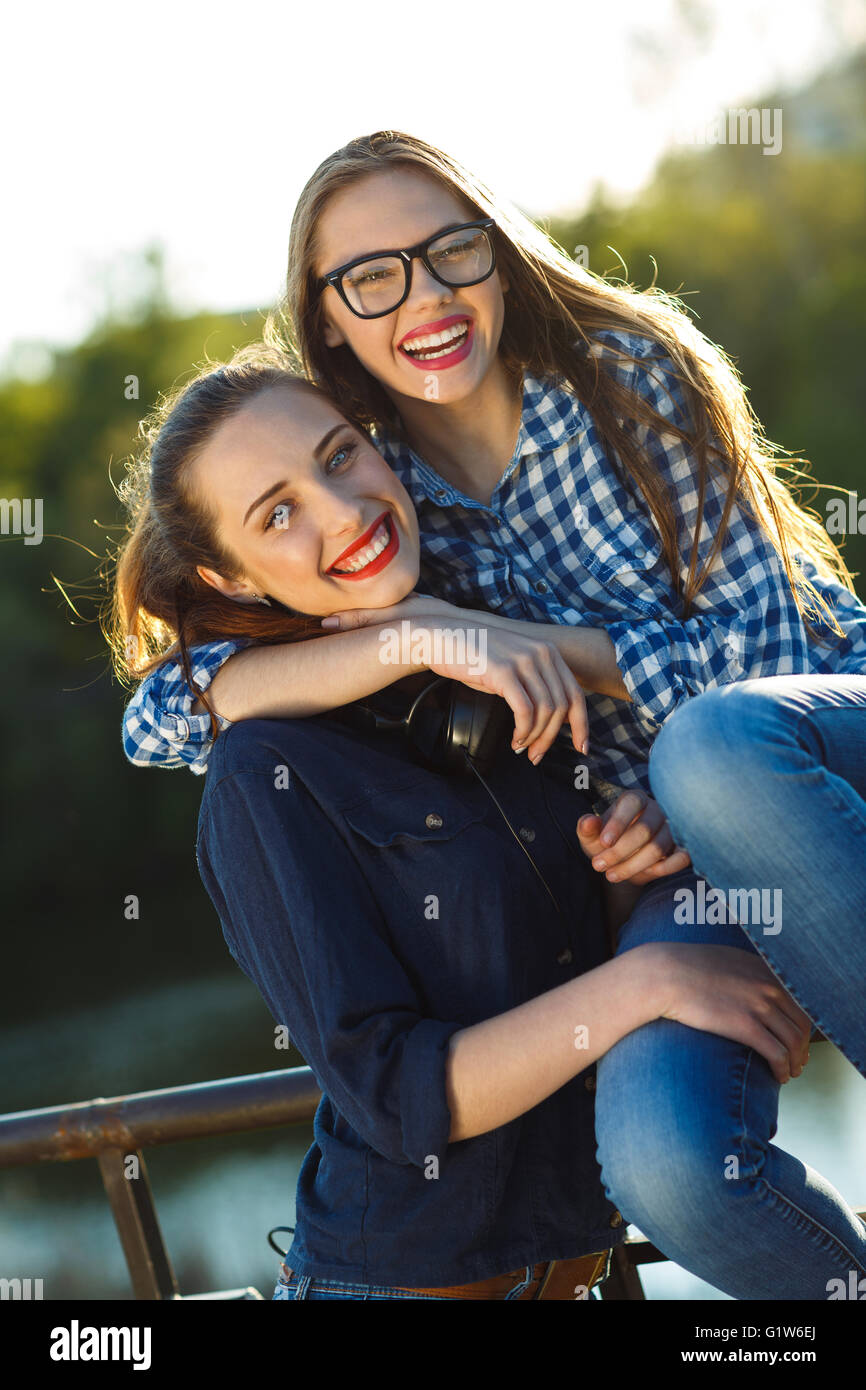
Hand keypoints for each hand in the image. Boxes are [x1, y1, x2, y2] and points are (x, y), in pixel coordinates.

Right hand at [322, 595, 589, 759]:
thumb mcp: (512, 664)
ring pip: (545, 711)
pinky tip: (515, 740)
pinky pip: (525, 711)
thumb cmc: (474, 654)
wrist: (442, 636)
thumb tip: (551, 718)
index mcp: (548, 652)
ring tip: (522, 748)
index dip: (582, 725)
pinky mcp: (504, 671)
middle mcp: (541, 653)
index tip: (581, 747)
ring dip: (536, 737)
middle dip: (553, 737)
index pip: (575, 694)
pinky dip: (523, 731)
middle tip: (538, 755)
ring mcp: (523, 660)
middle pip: (563, 706)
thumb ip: (534, 684)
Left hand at [577, 789, 690, 883]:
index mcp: (635, 799)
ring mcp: (673, 828)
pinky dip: (664, 869)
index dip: (618, 822)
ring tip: (611, 875)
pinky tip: (646, 874)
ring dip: (633, 866)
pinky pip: (682, 858)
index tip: (603, 843)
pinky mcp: (684, 847)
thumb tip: (588, 822)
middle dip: (618, 851)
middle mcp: (658, 810)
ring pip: (658, 847)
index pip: (632, 803)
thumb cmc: (608, 841)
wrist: (626, 859)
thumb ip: (587, 828)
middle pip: (644, 830)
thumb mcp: (592, 835)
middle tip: (598, 865)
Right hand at [652, 942, 812, 1084]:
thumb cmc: (684, 968)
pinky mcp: (746, 1026)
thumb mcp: (723, 959)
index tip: (798, 1041)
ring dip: (795, 1061)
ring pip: (794, 1041)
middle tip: (798, 1062)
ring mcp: (759, 1005)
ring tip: (789, 1073)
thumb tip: (747, 985)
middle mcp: (768, 985)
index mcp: (764, 969)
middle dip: (803, 1047)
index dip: (802, 1025)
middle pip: (801, 1023)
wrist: (664, 974)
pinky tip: (779, 1077)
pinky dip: (783, 1068)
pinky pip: (777, 1053)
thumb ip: (743, 971)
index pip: (799, 1001)